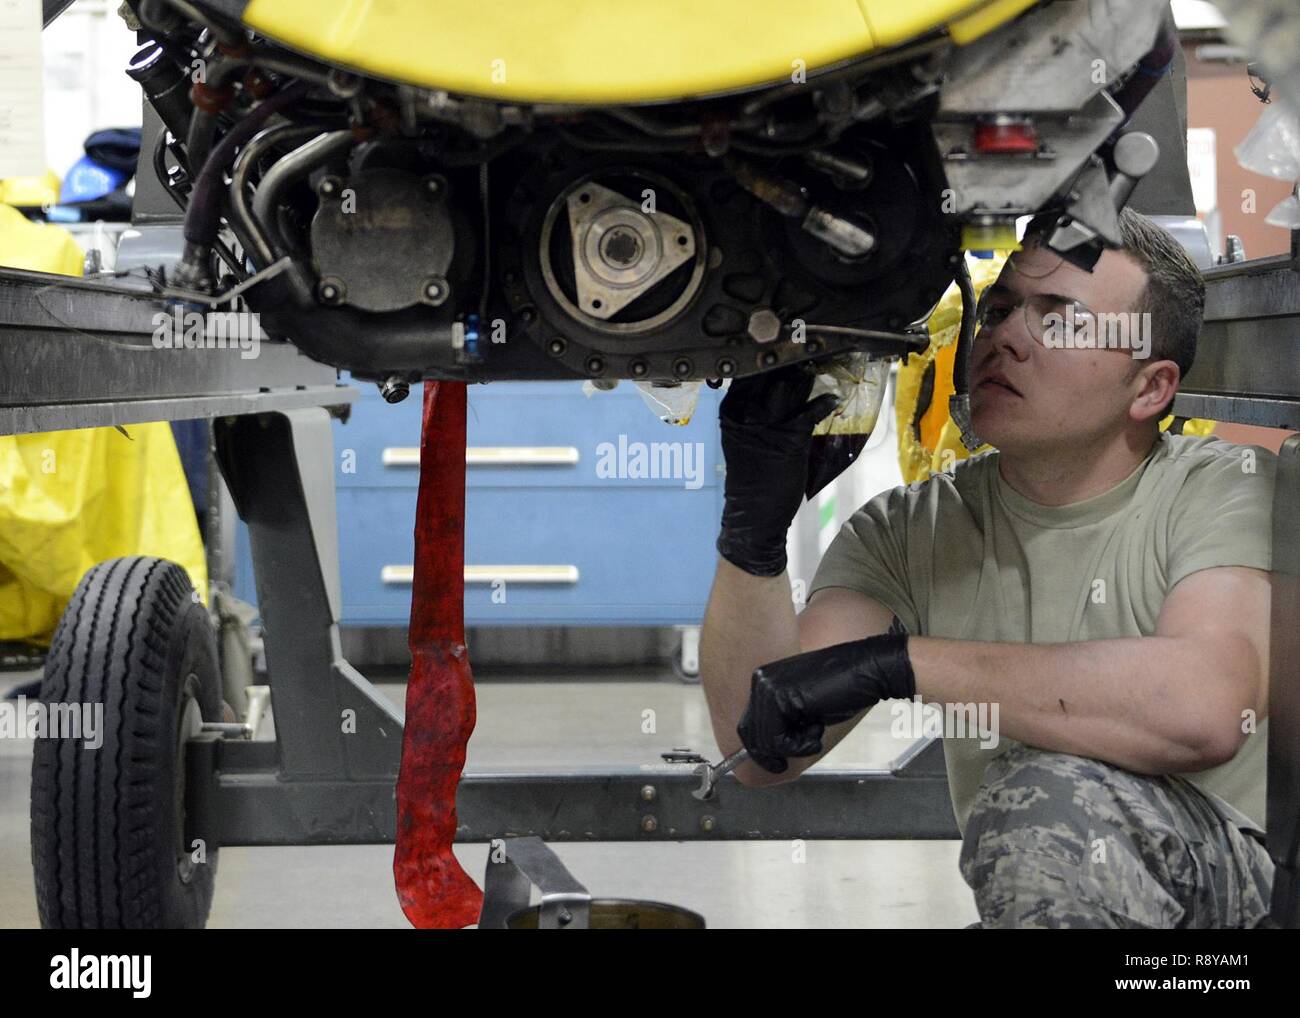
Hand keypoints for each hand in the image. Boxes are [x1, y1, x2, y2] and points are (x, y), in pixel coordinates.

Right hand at [715, 366, 838, 575]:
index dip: (767, 352)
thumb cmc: (750, 477)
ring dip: (809, 374)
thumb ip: (755, 410)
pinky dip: (825, 402)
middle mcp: (746, 412)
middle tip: (811, 348)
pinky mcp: (790, 437)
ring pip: (791, 384)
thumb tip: (780, 383)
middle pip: (770, 371)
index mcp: (731, 410)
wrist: (753, 515)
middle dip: (791, 357)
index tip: (785, 341)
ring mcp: (767, 424)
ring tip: (823, 365)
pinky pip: (811, 409)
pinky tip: (833, 398)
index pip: (749, 370)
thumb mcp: (743, 438)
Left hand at [737, 632, 915, 772]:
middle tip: (808, 746)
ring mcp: (767, 687)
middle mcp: (761, 680)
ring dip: (794, 748)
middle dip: (780, 750)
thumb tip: (764, 752)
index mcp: (764, 679)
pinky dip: (799, 746)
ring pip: (765, 740)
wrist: (866, 670)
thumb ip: (782, 722)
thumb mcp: (803, 708)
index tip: (778, 764)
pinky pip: (777, 740)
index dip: (762, 750)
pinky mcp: (779, 697)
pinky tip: (818, 730)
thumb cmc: (842, 689)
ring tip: (818, 732)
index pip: (749, 725)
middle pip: (752, 735)